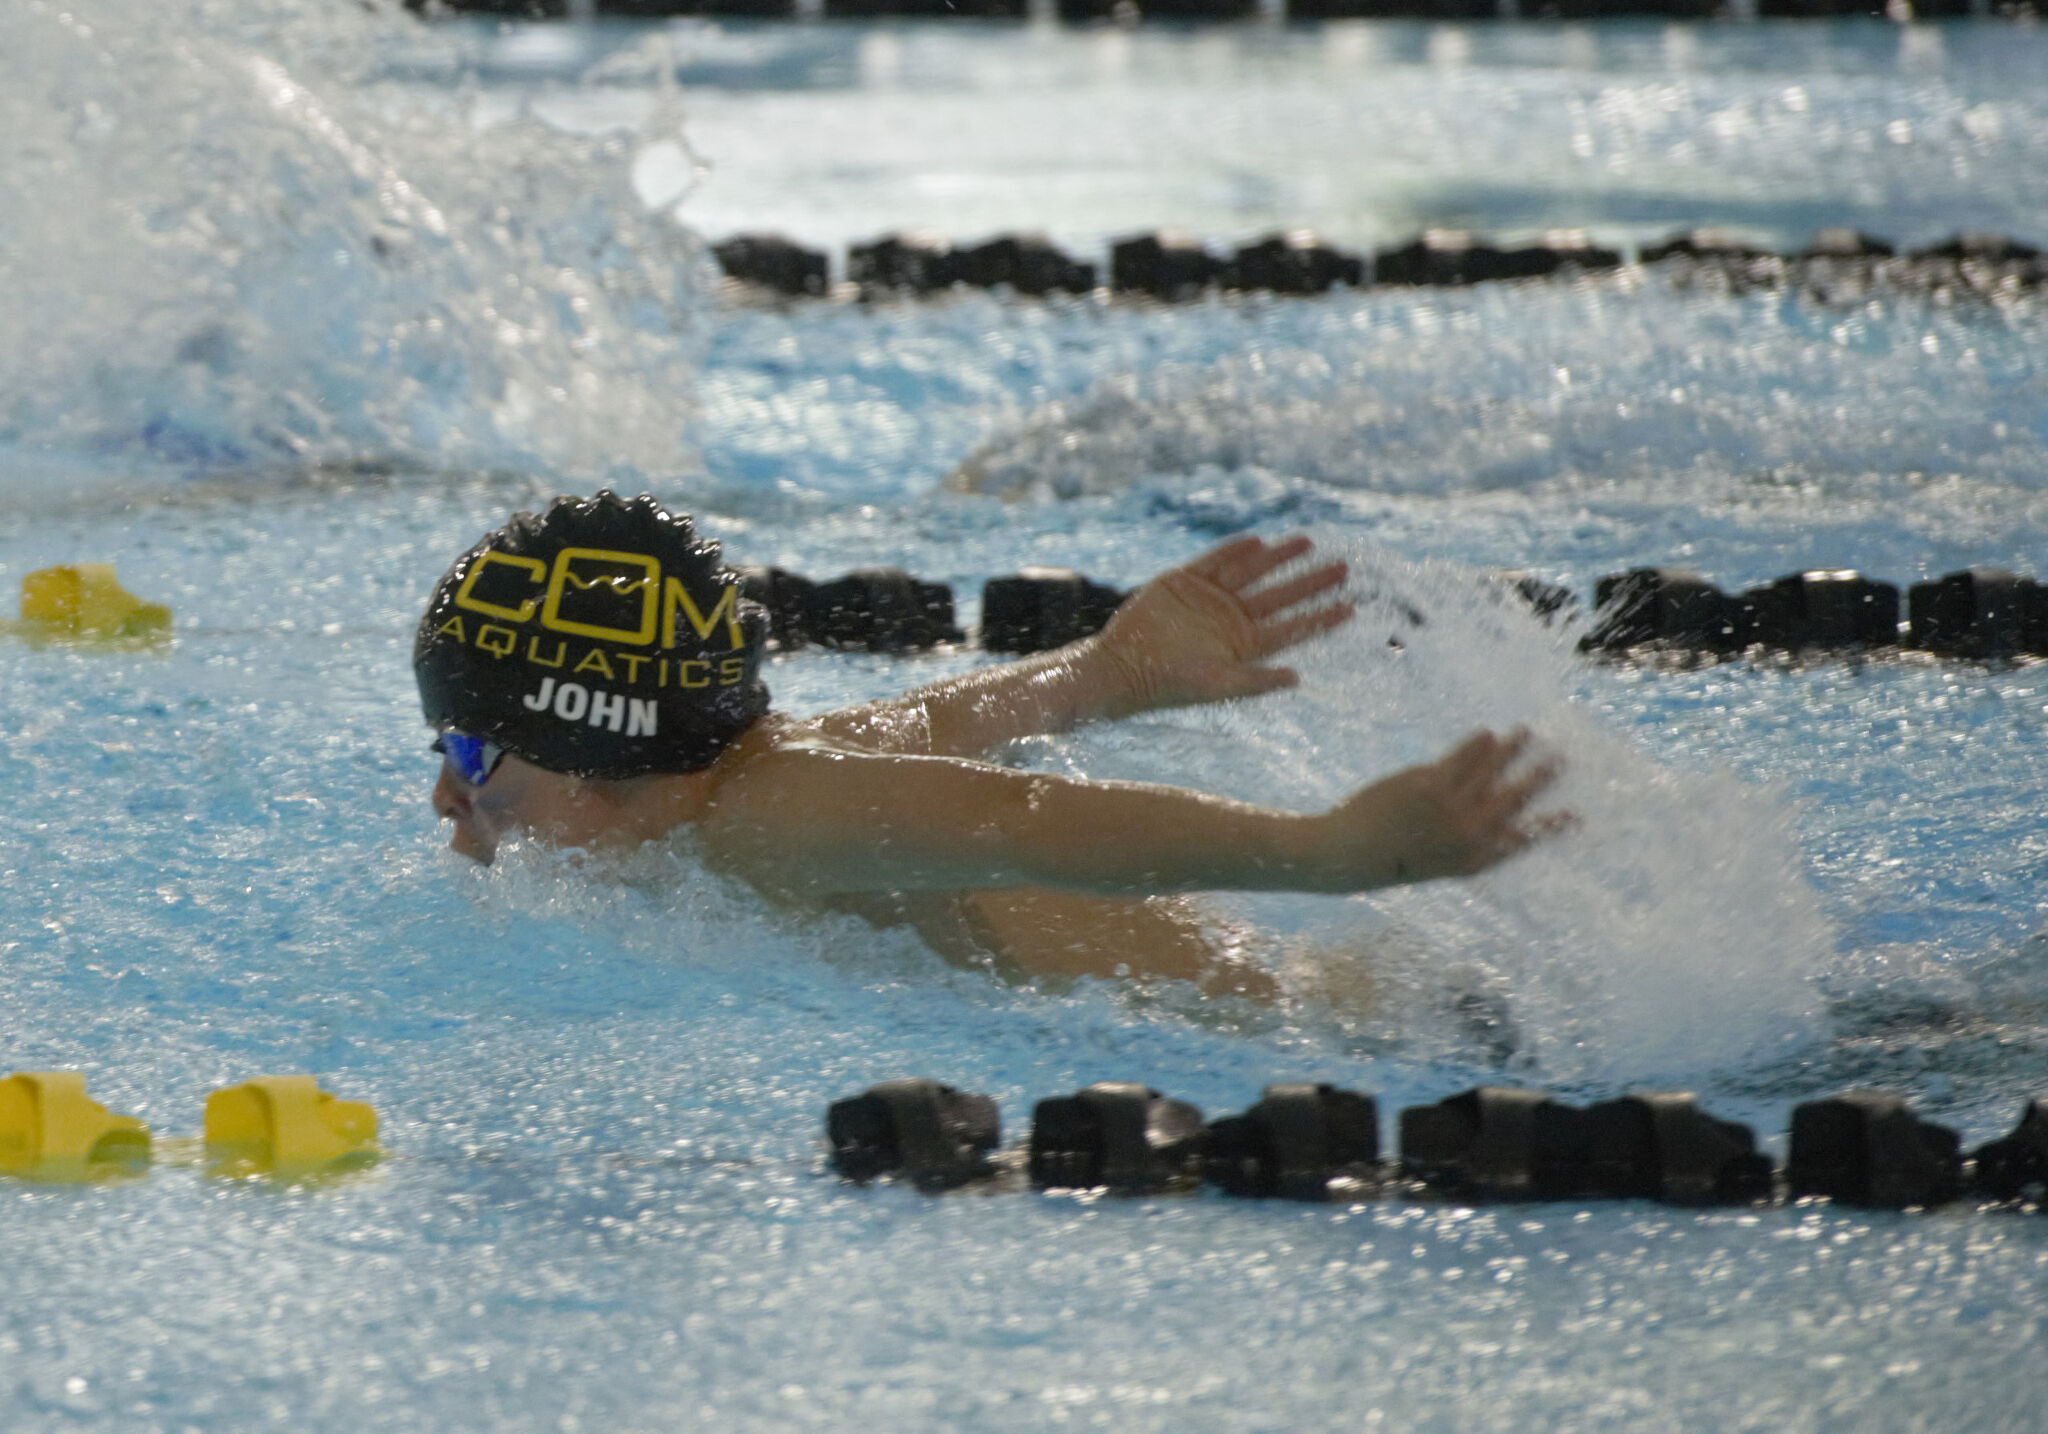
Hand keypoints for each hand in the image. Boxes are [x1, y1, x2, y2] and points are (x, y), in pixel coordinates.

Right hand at [1091, 533, 1352, 717]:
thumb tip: (1297, 679)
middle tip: (1344, 568)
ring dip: (1279, 557)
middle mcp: (1230, 619)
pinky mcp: (1183, 581)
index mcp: (1243, 646)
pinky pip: (1214, 559)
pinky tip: (1257, 540)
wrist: (1120, 669)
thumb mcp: (1216, 685)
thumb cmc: (1168, 686)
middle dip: (1310, 582)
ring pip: (1252, 572)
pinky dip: (1234, 549)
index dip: (1320, 617)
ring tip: (1308, 542)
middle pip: (1280, 596)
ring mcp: (1208, 598)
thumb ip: (1255, 681)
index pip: (1291, 628)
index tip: (1351, 607)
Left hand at [1317, 728, 1567, 889]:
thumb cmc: (1388, 860)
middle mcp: (1468, 834)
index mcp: (1472, 861)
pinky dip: (1477, 744)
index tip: (1577, 816)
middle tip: (1560, 759)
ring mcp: (1451, 808)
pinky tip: (1488, 732)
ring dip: (1511, 749)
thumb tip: (1488, 826)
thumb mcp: (1434, 864)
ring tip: (1526, 732)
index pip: (1522, 840)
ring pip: (1491, 771)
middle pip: (1514, 799)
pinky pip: (1461, 758)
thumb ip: (1462, 846)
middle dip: (1539, 777)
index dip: (1551, 827)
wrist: (1348, 854)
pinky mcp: (1430, 783)